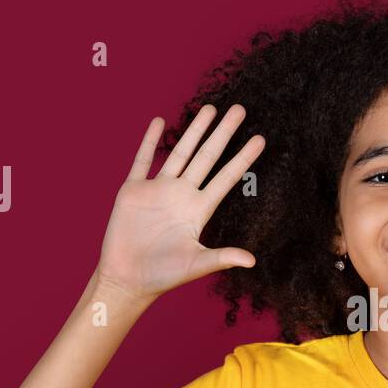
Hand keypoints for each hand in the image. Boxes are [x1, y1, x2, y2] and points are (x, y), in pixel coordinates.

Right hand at [94, 105, 264, 301]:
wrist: (127, 279)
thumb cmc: (162, 276)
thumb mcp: (195, 265)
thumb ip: (222, 257)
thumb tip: (252, 261)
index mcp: (199, 210)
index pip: (227, 177)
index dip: (243, 158)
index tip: (261, 138)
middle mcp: (182, 195)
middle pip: (208, 157)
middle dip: (223, 133)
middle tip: (240, 109)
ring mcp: (158, 190)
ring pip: (180, 152)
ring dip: (194, 130)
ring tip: (209, 108)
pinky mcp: (134, 190)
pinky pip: (143, 160)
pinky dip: (150, 141)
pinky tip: (159, 121)